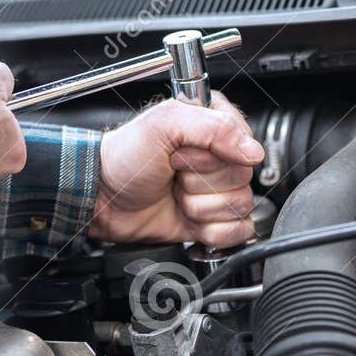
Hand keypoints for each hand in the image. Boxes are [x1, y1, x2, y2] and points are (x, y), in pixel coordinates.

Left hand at [91, 95, 264, 246]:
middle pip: (243, 177)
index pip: (244, 142)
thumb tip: (253, 152)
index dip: (210, 155)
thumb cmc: (123, 158)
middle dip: (200, 181)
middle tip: (172, 174)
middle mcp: (219, 156)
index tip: (179, 153)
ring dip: (200, 206)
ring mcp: (217, 189)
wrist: (102, 199)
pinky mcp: (213, 219)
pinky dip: (212, 231)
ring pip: (241, 205)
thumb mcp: (162, 125)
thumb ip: (212, 128)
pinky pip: (239, 231)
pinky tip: (188, 219)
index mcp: (213, 124)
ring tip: (175, 195)